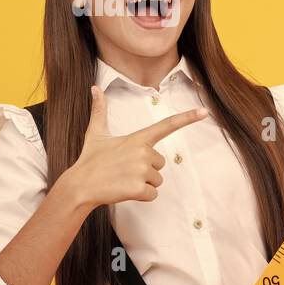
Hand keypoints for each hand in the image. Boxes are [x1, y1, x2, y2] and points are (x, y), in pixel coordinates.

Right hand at [61, 85, 208, 208]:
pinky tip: (125, 191)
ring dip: (143, 183)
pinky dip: (141, 196)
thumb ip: (99, 111)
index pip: (166, 125)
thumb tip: (94, 88)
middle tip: (124, 170)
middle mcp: (143, 152)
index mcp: (137, 139)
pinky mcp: (139, 188)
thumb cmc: (90, 160)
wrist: (79, 186)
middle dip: (146, 170)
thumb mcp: (96, 134)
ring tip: (122, 180)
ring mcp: (141, 171)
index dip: (187, 118)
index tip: (204, 112)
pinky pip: (153, 195)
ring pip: (157, 181)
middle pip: (161, 164)